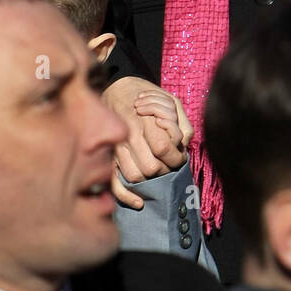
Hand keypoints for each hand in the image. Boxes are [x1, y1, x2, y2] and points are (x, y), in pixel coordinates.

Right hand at [102, 76, 187, 209]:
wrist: (116, 88)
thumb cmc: (147, 96)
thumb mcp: (170, 100)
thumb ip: (182, 123)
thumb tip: (183, 146)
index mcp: (145, 120)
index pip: (164, 148)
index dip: (176, 157)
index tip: (180, 157)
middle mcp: (129, 135)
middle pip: (151, 166)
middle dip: (165, 170)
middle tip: (169, 166)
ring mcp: (116, 147)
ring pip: (135, 176)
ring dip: (150, 182)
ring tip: (157, 174)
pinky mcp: (107, 156)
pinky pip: (114, 183)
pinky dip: (126, 197)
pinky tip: (139, 202)